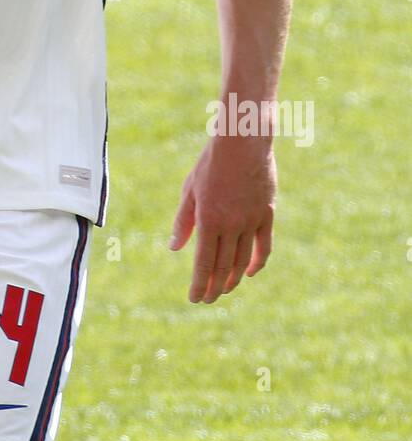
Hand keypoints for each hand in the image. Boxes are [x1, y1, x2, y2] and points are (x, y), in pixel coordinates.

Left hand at [168, 134, 275, 301]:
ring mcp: (251, 221)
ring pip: (242, 260)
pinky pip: (263, 246)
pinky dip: (257, 262)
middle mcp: (230, 224)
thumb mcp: (190, 190)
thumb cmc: (211, 163)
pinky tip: (249, 272)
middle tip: (207, 299)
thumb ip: (183, 222)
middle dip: (213, 287)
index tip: (194, 298)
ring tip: (224, 289)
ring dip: (233, 279)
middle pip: (222, 266)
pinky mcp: (267, 214)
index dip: (199, 284)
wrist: (243, 142)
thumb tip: (174, 248)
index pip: (203, 263)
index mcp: (208, 219)